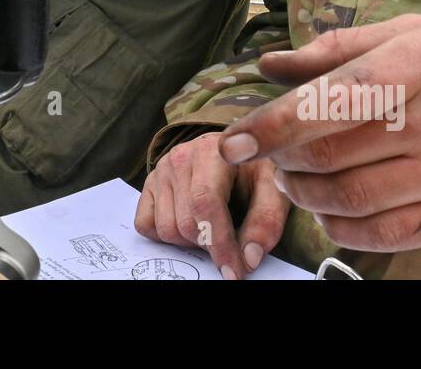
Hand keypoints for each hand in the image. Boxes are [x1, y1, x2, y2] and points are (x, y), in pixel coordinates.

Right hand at [134, 132, 287, 279]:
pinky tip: (190, 223)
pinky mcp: (149, 183)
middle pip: (186, 223)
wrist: (237, 148)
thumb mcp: (274, 188)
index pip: (206, 204)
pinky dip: (167, 235)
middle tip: (230, 242)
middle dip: (210, 244)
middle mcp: (180, 157)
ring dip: (190, 241)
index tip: (235, 272)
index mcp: (212, 151)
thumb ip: (267, 221)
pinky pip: (146, 225)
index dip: (220, 243)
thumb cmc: (255, 169)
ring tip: (212, 227)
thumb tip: (249, 258)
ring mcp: (161, 170)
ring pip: (166, 229)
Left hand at [217, 15, 420, 252]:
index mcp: (418, 65)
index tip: (232, 138)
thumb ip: (337, 48)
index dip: (271, 123)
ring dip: (303, 193)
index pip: (329, 100)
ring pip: (347, 199)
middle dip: (280, 157)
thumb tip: (270, 64)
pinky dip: (340, 227)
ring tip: (294, 175)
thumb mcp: (414, 32)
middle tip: (268, 150)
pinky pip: (383, 235)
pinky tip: (330, 208)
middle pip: (328, 154)